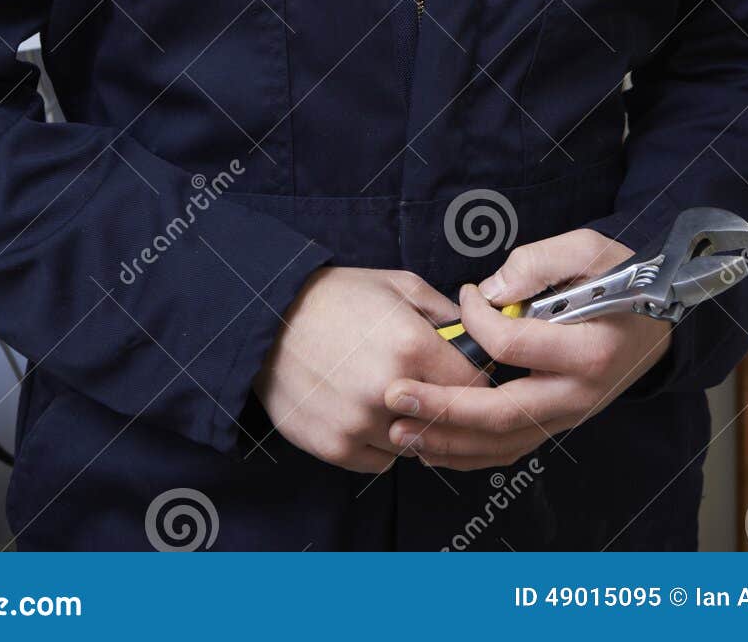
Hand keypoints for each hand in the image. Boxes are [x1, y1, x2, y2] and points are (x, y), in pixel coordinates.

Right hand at [252, 265, 484, 472]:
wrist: (268, 318)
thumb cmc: (337, 296)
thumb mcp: (398, 285)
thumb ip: (445, 312)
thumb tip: (479, 335)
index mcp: (411, 346)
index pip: (477, 386)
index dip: (476, 380)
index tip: (467, 375)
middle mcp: (390, 392)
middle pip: (449, 422)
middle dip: (449, 408)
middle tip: (434, 390)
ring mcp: (361, 425)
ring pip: (416, 447)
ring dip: (414, 429)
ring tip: (393, 398)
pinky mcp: (335, 447)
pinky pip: (381, 462)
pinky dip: (382, 443)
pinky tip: (368, 413)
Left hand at [382, 228, 672, 470]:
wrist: (657, 322)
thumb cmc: (621, 278)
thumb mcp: (588, 249)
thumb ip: (537, 263)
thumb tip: (488, 293)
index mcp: (589, 349)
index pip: (514, 345)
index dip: (476, 319)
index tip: (463, 295)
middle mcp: (579, 393)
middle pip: (503, 412)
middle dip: (443, 408)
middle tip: (395, 395)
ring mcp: (569, 415)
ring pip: (502, 442)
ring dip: (448, 441)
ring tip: (400, 431)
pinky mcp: (557, 423)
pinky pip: (509, 448)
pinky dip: (468, 452)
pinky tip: (431, 446)